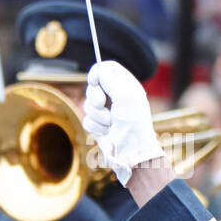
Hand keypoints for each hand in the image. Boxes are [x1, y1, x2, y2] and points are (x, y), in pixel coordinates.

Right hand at [83, 61, 163, 185]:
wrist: (131, 152)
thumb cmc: (133, 124)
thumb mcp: (125, 96)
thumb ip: (110, 78)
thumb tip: (98, 69)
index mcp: (127, 87)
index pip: (108, 68)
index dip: (97, 71)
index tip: (94, 81)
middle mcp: (118, 98)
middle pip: (94, 85)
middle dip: (95, 96)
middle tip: (103, 104)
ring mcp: (108, 112)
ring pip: (88, 104)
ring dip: (97, 115)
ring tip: (111, 123)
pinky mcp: (100, 126)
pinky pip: (86, 119)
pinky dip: (95, 126)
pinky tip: (107, 132)